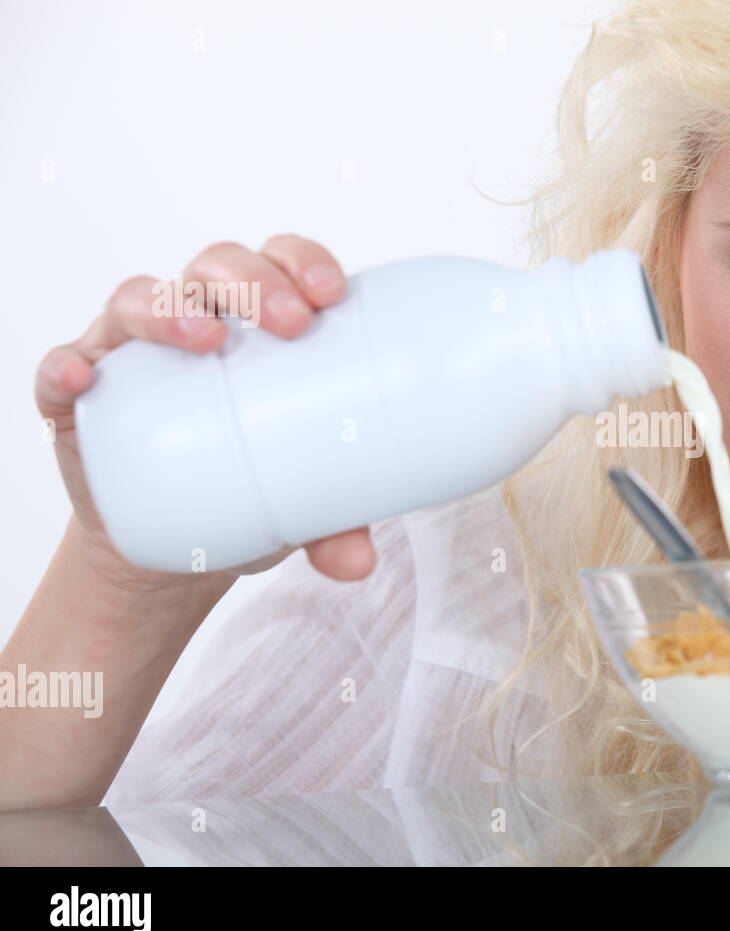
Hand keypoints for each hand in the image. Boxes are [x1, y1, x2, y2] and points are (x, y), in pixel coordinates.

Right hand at [36, 235, 376, 592]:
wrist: (175, 548)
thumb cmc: (252, 491)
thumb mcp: (302, 508)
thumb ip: (335, 525)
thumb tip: (360, 563)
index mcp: (259, 324)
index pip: (279, 263)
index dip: (301, 260)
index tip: (331, 292)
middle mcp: (195, 321)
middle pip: (215, 269)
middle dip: (252, 279)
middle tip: (290, 322)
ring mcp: (130, 353)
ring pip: (140, 301)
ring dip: (170, 311)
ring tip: (204, 341)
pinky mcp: (77, 399)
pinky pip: (61, 369)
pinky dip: (67, 368)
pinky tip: (84, 380)